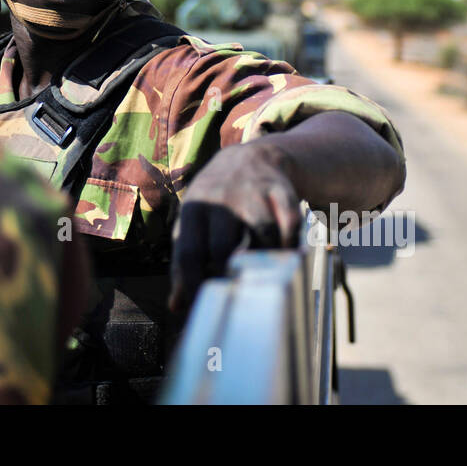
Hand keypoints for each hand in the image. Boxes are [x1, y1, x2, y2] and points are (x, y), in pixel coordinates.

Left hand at [169, 140, 301, 317]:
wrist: (251, 159)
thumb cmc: (217, 204)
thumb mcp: (194, 223)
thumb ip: (184, 262)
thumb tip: (176, 306)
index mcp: (194, 209)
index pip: (188, 252)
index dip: (193, 283)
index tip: (201, 306)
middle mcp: (221, 199)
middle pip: (223, 247)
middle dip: (230, 274)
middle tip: (238, 288)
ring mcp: (252, 193)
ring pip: (262, 234)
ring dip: (265, 259)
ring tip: (264, 270)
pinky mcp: (281, 191)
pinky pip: (290, 225)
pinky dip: (290, 244)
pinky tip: (285, 253)